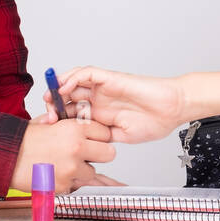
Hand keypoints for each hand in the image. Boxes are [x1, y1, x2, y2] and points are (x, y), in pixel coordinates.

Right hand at [10, 117, 115, 193]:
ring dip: (82, 170)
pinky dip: (67, 182)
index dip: (98, 137)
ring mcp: (72, 169)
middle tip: (85, 155)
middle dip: (99, 154)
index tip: (92, 140)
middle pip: (109, 153)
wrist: (4, 158)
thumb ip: (67, 124)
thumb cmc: (22, 141)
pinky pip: (75, 185)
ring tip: (62, 165)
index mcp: (74, 129)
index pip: (104, 132)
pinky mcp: (64, 185)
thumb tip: (81, 124)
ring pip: (92, 172)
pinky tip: (53, 173)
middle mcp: (77, 148)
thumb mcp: (46, 123)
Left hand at [45, 66, 186, 143]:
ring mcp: (104, 88)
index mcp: (100, 113)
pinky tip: (64, 87)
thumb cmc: (154, 122)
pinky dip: (73, 78)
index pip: (72, 112)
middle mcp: (99, 98)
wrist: (172, 109)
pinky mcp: (111, 78)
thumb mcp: (120, 137)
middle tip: (47, 115)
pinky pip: (87, 74)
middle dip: (53, 104)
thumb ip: (102, 137)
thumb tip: (83, 147)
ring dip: (58, 88)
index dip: (58, 118)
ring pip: (73, 81)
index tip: (48, 129)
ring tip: (49, 97)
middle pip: (68, 96)